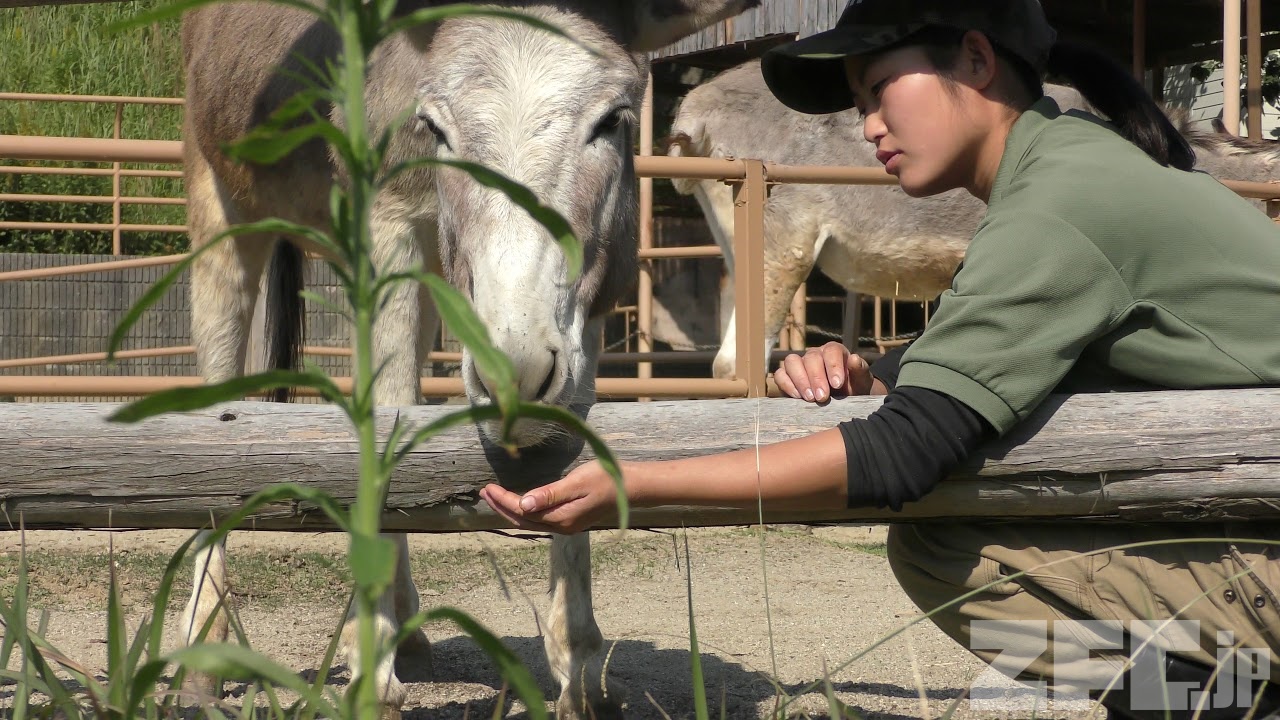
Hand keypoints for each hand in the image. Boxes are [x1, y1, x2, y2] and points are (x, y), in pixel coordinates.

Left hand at [480, 459, 622, 533]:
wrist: (631, 488)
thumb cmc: (605, 480)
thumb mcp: (576, 483)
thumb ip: (549, 494)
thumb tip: (523, 503)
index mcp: (561, 518)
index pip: (523, 510)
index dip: (503, 500)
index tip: (489, 487)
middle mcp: (561, 526)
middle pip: (522, 520)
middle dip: (501, 507)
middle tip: (485, 492)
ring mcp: (566, 526)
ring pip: (530, 521)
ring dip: (510, 509)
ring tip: (494, 497)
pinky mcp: (570, 520)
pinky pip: (539, 519)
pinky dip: (524, 511)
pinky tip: (519, 503)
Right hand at [773, 341, 874, 401]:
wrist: (844, 400)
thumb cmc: (854, 388)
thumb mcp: (861, 381)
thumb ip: (860, 370)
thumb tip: (854, 358)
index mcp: (834, 351)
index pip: (831, 351)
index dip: (833, 366)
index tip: (837, 384)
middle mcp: (815, 354)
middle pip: (810, 358)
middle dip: (816, 378)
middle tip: (823, 397)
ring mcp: (800, 364)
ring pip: (791, 362)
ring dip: (800, 380)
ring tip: (810, 398)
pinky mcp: (788, 377)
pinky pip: (780, 375)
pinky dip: (786, 385)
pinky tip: (797, 397)